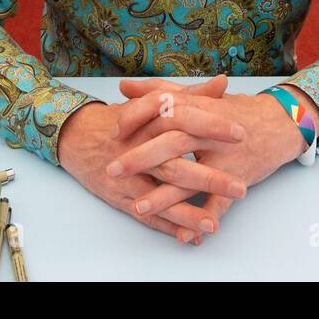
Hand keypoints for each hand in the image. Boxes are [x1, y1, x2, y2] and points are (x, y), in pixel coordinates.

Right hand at [57, 75, 242, 242]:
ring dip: (187, 211)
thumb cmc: (123, 120)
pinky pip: (146, 215)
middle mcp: (137, 147)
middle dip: (208, 178)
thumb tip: (222, 82)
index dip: (212, 126)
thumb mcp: (154, 102)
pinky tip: (191, 236)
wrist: (76, 135)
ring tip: (213, 223)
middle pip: (174, 163)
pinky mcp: (120, 196)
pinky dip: (169, 226)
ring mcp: (127, 175)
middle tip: (240, 187)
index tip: (241, 133)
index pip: (183, 119)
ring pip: (160, 194)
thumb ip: (190, 95)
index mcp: (148, 120)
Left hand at [110, 79, 309, 227]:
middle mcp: (210, 132)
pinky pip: (219, 203)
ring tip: (139, 207)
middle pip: (172, 143)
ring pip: (193, 177)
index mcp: (197, 109)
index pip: (163, 110)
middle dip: (141, 158)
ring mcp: (225, 158)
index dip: (137, 119)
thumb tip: (124, 88)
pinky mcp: (238, 179)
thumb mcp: (197, 97)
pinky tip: (186, 234)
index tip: (113, 131)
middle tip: (113, 170)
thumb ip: (159, 92)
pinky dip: (203, 219)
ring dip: (165, 195)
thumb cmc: (232, 111)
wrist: (277, 123)